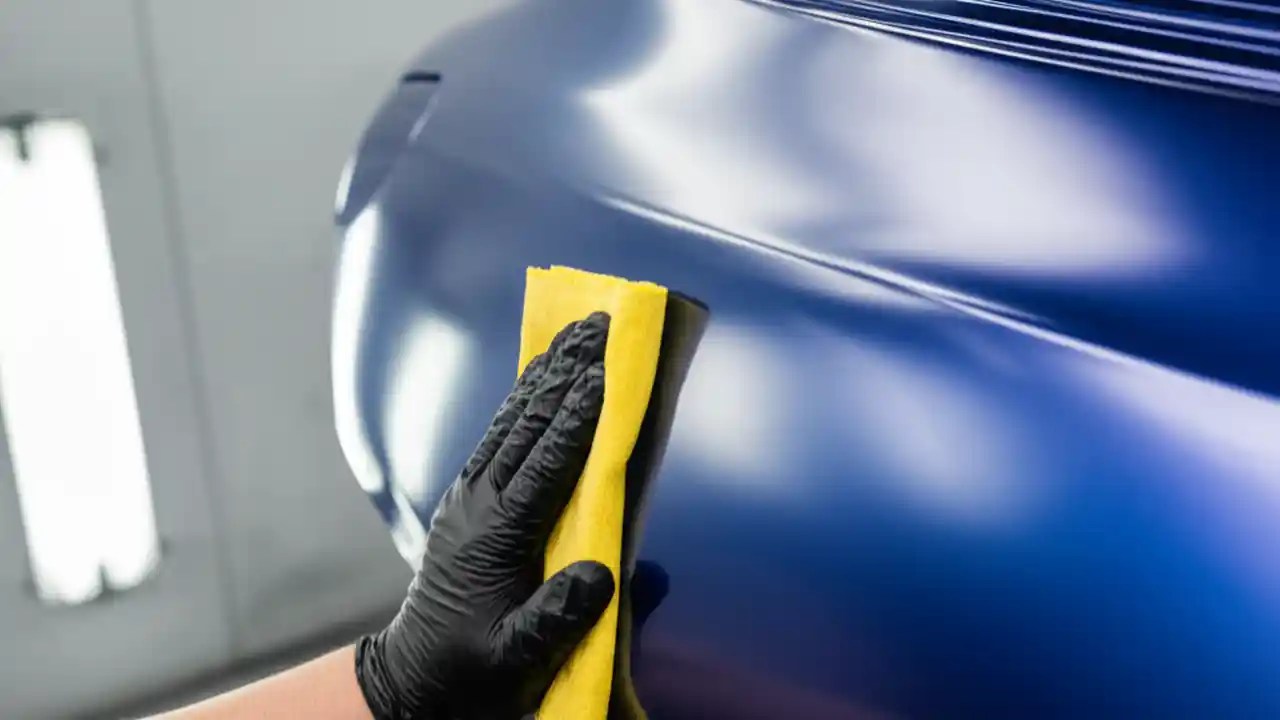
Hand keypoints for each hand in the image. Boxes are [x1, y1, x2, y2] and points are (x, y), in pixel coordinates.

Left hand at [357, 313, 614, 719]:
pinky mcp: (468, 499)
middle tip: (598, 326)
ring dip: (544, 376)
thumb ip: (558, 617)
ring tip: (574, 335)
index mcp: (494, 534)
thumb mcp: (515, 656)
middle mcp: (477, 503)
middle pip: (526, 425)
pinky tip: (540, 379)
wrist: (415, 674)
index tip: (604, 376)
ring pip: (510, 423)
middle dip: (564, 373)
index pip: (543, 465)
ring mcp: (468, 496)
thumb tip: (606, 573)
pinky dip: (523, 401)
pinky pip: (499, 437)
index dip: (575, 420)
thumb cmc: (471, 668)